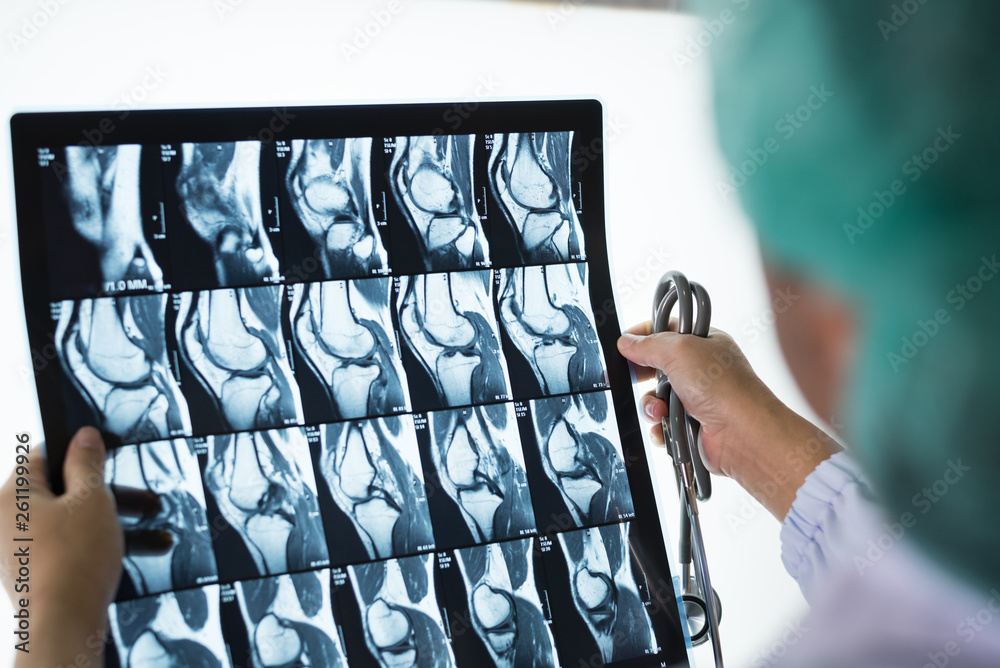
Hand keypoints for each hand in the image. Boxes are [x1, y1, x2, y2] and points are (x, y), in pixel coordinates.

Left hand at [0, 427, 168, 667]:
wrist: (64, 624)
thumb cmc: (72, 562)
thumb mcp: (93, 499)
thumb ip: (88, 463)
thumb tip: (84, 436)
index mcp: (11, 496)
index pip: (43, 456)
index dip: (80, 451)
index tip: (107, 452)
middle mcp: (7, 521)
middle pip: (63, 492)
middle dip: (111, 495)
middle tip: (143, 499)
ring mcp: (18, 551)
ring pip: (71, 522)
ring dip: (113, 523)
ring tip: (153, 533)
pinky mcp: (33, 574)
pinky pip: (69, 548)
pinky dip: (97, 546)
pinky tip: (132, 552)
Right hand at [618, 322, 839, 519]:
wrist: (742, 434)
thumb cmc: (725, 388)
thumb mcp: (679, 350)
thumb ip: (649, 344)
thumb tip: (627, 342)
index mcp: (705, 343)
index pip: (667, 330)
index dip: (645, 335)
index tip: (626, 342)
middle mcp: (701, 370)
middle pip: (656, 366)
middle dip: (644, 375)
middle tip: (637, 377)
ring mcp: (696, 398)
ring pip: (656, 397)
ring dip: (652, 405)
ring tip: (661, 410)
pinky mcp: (691, 424)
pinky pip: (662, 423)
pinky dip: (659, 427)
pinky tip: (665, 427)